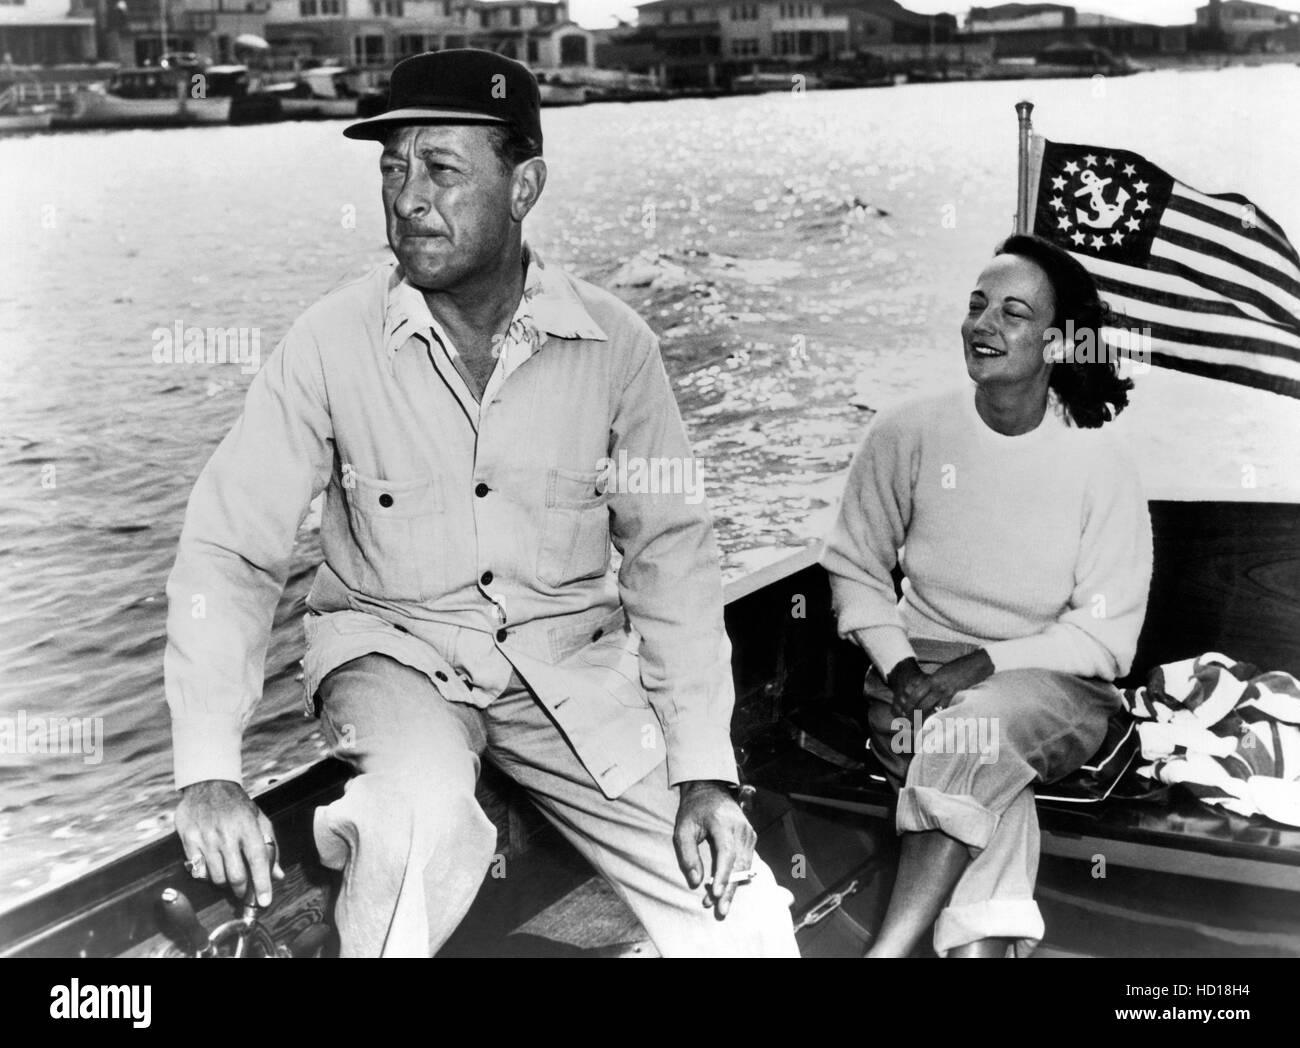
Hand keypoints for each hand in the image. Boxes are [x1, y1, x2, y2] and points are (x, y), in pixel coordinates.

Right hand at [175, 780, 283, 906]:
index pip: (258, 861)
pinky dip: (207, 876)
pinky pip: (198, 871)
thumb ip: (270, 848)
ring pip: (217, 877)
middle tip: (245, 892)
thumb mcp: (259, 820)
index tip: (265, 901)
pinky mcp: (189, 840)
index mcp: (248, 827)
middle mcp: (226, 834)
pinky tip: (212, 868)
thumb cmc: (238, 806)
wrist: (209, 784)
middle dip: (243, 890)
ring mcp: (206, 838)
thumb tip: (278, 874)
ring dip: (225, 884)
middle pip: (236, 875)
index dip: (262, 884)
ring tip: (229, 878)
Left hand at [673, 780, 755, 918]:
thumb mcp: (683, 828)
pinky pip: (747, 862)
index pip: (727, 853)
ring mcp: (749, 833)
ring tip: (720, 905)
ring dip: (733, 886)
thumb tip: (696, 881)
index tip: (716, 894)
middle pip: (739, 864)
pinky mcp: (751, 838)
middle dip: (730, 889)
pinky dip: (737, 877)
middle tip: (720, 910)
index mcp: (723, 822)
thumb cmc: (694, 810)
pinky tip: (726, 890)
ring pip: (745, 866)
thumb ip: (688, 854)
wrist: (711, 790)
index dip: (723, 875)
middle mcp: (741, 828)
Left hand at [895, 650, 993, 719]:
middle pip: (922, 706)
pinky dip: (941, 718)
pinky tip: (937, 723)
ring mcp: (949, 694)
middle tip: (911, 723)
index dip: (909, 706)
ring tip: (921, 726)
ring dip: (926, 719)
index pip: (915, 695)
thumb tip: (922, 695)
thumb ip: (932, 683)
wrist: (977, 664)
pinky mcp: (959, 699)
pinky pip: (946, 711)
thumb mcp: (941, 673)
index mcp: (932, 680)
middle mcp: (939, 687)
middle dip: (915, 716)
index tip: (905, 712)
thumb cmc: (958, 668)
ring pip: (934, 711)